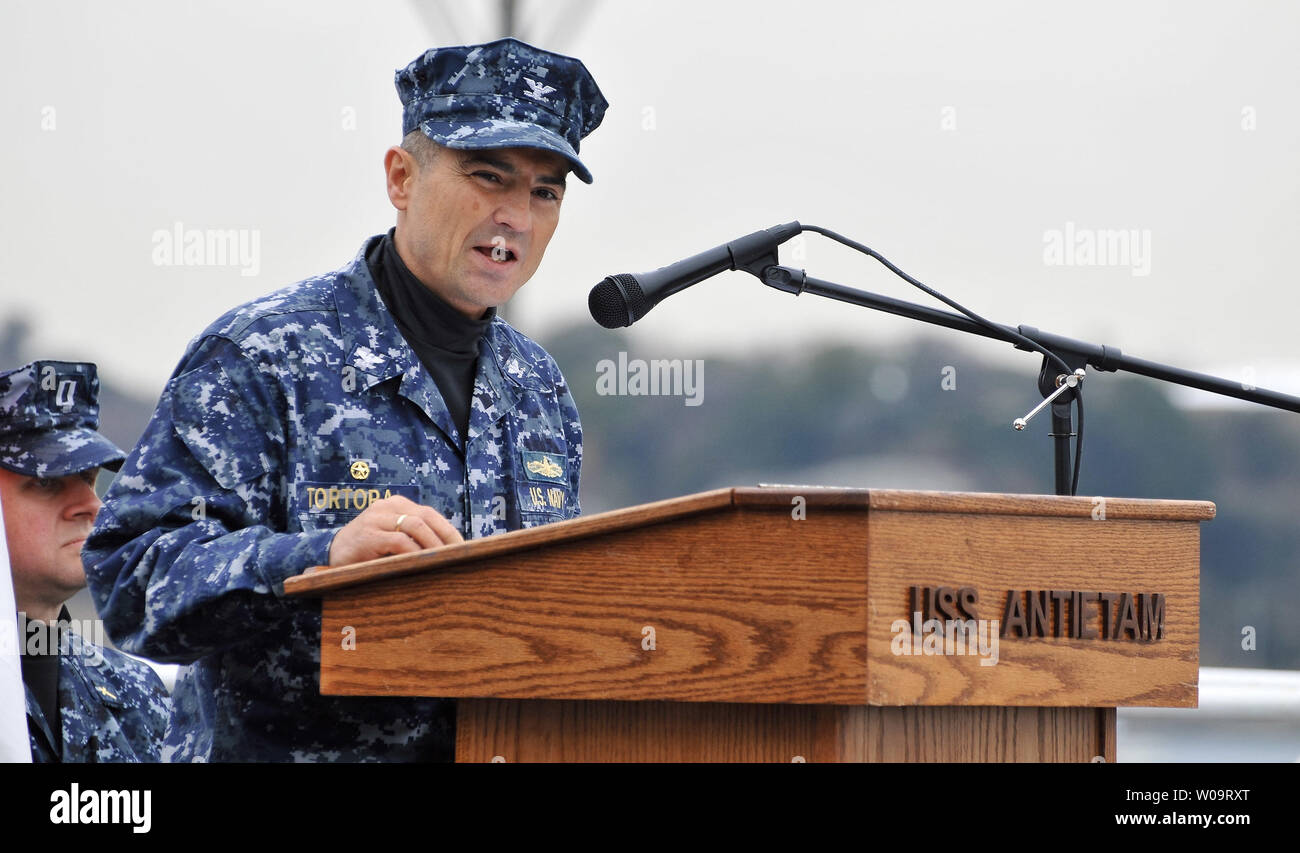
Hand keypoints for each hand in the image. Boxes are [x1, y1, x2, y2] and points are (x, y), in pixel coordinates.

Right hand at [327, 495, 463, 566]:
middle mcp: (388, 506)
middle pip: (427, 518)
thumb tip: (449, 554)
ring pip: (416, 526)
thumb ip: (414, 539)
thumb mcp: (391, 538)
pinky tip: (423, 565)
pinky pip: (399, 541)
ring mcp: (376, 518)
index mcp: (397, 505)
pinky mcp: (368, 535)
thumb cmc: (367, 550)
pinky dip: (414, 553)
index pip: (431, 515)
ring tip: (444, 562)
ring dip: (434, 546)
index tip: (465, 549)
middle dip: (447, 538)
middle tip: (460, 557)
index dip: (450, 532)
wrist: (330, 553)